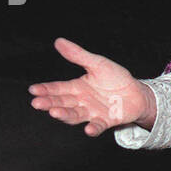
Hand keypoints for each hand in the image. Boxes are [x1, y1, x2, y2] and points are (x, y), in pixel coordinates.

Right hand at [28, 38, 154, 136]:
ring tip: (54, 113)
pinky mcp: (106, 121)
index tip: (33, 90)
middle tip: (37, 103)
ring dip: (65, 115)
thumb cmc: (116, 78)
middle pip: (62, 103)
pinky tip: (87, 129)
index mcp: (77, 88)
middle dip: (49, 103)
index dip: (45, 89)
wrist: (136, 92)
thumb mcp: (97, 63)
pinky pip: (98, 126)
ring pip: (75, 115)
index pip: (57, 89)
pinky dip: (93, 128)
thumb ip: (79, 55)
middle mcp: (81, 102)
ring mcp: (93, 112)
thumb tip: (59, 41)